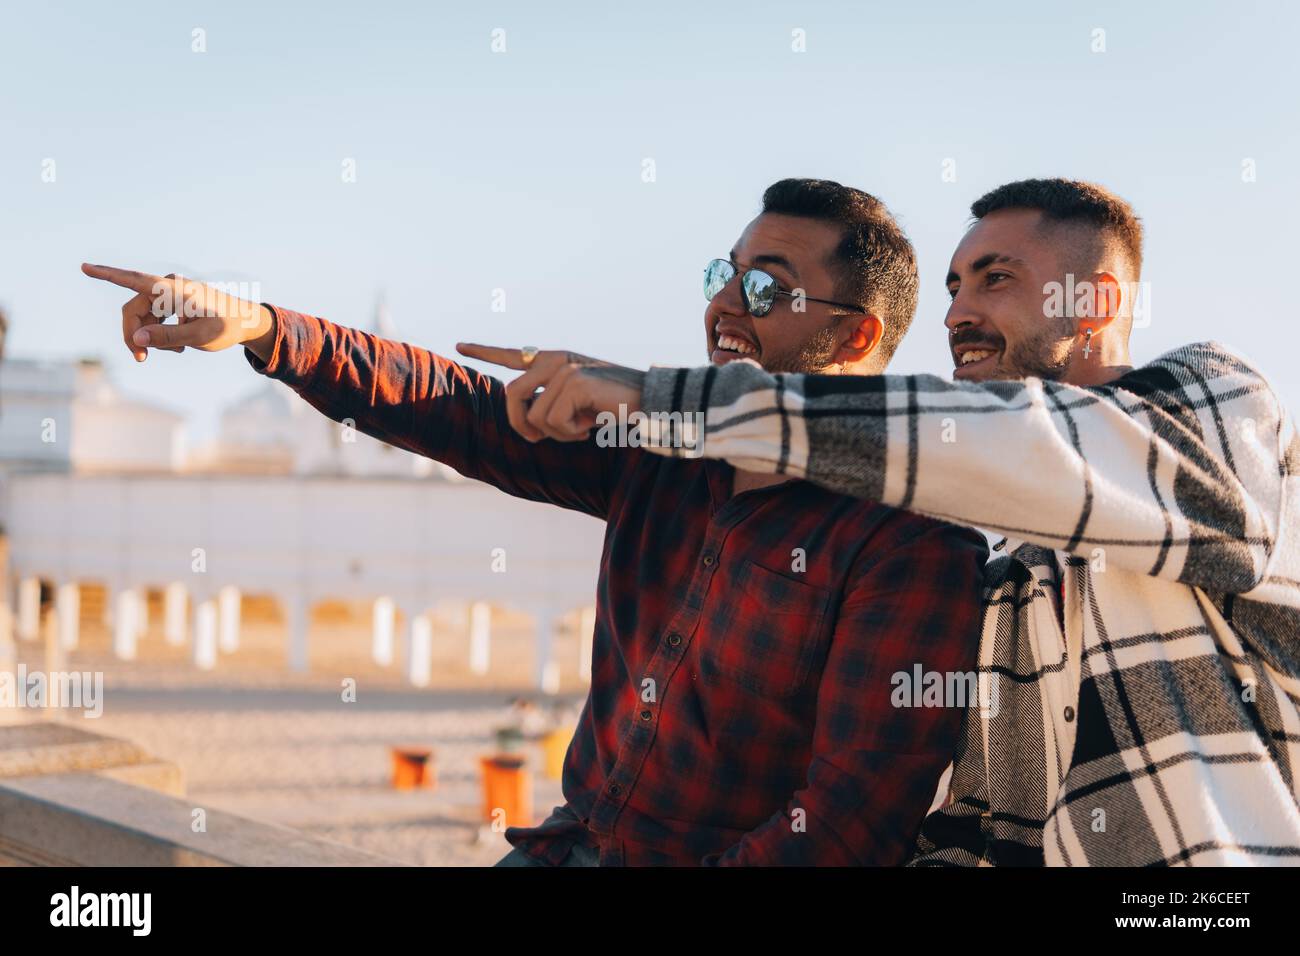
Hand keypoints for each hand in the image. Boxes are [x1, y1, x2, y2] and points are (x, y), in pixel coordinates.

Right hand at [81, 263, 274, 361]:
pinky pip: (153, 320)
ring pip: (143, 318)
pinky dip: (160, 335)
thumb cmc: (226, 327)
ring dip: (152, 338)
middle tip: (141, 360)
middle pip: (134, 309)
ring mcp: (169, 295)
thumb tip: (137, 339)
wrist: (246, 322)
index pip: (135, 280)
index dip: (108, 275)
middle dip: (134, 334)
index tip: (84, 267)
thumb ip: (167, 338)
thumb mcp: (199, 337)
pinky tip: (178, 347)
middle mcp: (168, 288)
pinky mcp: (171, 304)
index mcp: (174, 290)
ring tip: (177, 352)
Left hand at [455, 343, 643, 442]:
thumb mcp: (578, 403)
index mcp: (555, 360)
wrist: (652, 402)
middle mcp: (555, 359)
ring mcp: (564, 369)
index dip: (485, 351)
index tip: (459, 345)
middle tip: (541, 439)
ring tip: (583, 427)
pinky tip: (592, 424)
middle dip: (522, 425)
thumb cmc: (616, 406)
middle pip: (512, 397)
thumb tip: (524, 420)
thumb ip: (550, 401)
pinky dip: (571, 433)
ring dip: (557, 433)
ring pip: (534, 416)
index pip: (513, 355)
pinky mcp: (574, 382)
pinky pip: (553, 422)